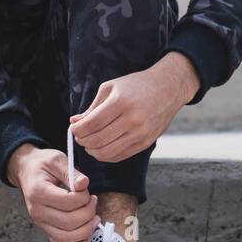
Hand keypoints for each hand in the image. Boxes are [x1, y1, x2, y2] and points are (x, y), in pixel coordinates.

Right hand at [8, 144, 99, 241]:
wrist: (27, 171)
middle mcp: (37, 211)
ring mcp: (40, 223)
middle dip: (88, 213)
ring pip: (66, 237)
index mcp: (38, 192)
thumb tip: (84, 184)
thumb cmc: (43, 165)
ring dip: (86, 230)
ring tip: (94, 217)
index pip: (68, 202)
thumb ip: (71, 172)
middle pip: (69, 222)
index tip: (86, 189)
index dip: (83, 197)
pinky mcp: (45, 229)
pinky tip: (87, 241)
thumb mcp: (57, 159)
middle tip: (93, 200)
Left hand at [68, 54, 198, 163]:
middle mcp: (132, 120)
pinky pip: (120, 156)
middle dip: (82, 141)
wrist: (168, 88)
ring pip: (107, 153)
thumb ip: (93, 107)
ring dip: (92, 151)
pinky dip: (106, 155)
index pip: (92, 124)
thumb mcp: (112, 87)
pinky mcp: (146, 143)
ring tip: (89, 143)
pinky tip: (102, 147)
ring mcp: (140, 134)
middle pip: (97, 140)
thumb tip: (75, 122)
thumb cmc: (137, 85)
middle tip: (79, 137)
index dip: (78, 130)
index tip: (73, 128)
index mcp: (121, 102)